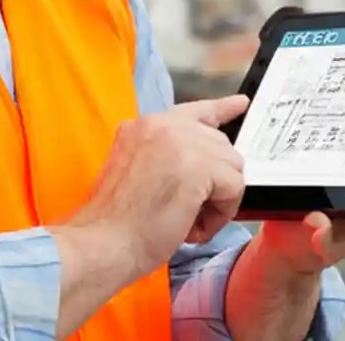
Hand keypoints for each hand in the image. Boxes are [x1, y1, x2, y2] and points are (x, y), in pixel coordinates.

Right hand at [68, 95, 249, 277]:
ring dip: (218, 199)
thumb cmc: (115, 221)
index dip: (222, 108)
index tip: (241, 103)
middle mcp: (163, 125)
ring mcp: (182, 141)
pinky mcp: (198, 165)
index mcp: (145, 125)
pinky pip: (234, 187)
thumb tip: (202, 159)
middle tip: (189, 212)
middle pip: (220, 144)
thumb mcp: (135, 170)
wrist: (104, 241)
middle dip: (215, 180)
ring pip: (231, 165)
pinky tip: (193, 228)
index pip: (195, 110)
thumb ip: (164, 154)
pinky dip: (221, 214)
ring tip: (188, 222)